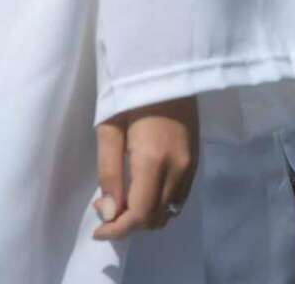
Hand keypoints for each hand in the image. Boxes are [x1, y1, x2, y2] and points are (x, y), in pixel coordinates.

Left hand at [91, 96, 198, 241]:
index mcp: (154, 160)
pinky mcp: (196, 158)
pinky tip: (144, 190)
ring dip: (145, 216)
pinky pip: (180, 197)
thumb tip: (108, 213)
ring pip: (169, 212)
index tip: (97, 230)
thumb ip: (108, 172)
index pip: (139, 215)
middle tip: (106, 207)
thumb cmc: (132, 90)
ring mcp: (190, 164)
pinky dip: (161, 204)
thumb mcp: (110, 127)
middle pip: (155, 219)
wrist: (169, 64)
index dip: (117, 230)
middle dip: (128, 224)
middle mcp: (177, 168)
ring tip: (123, 199)